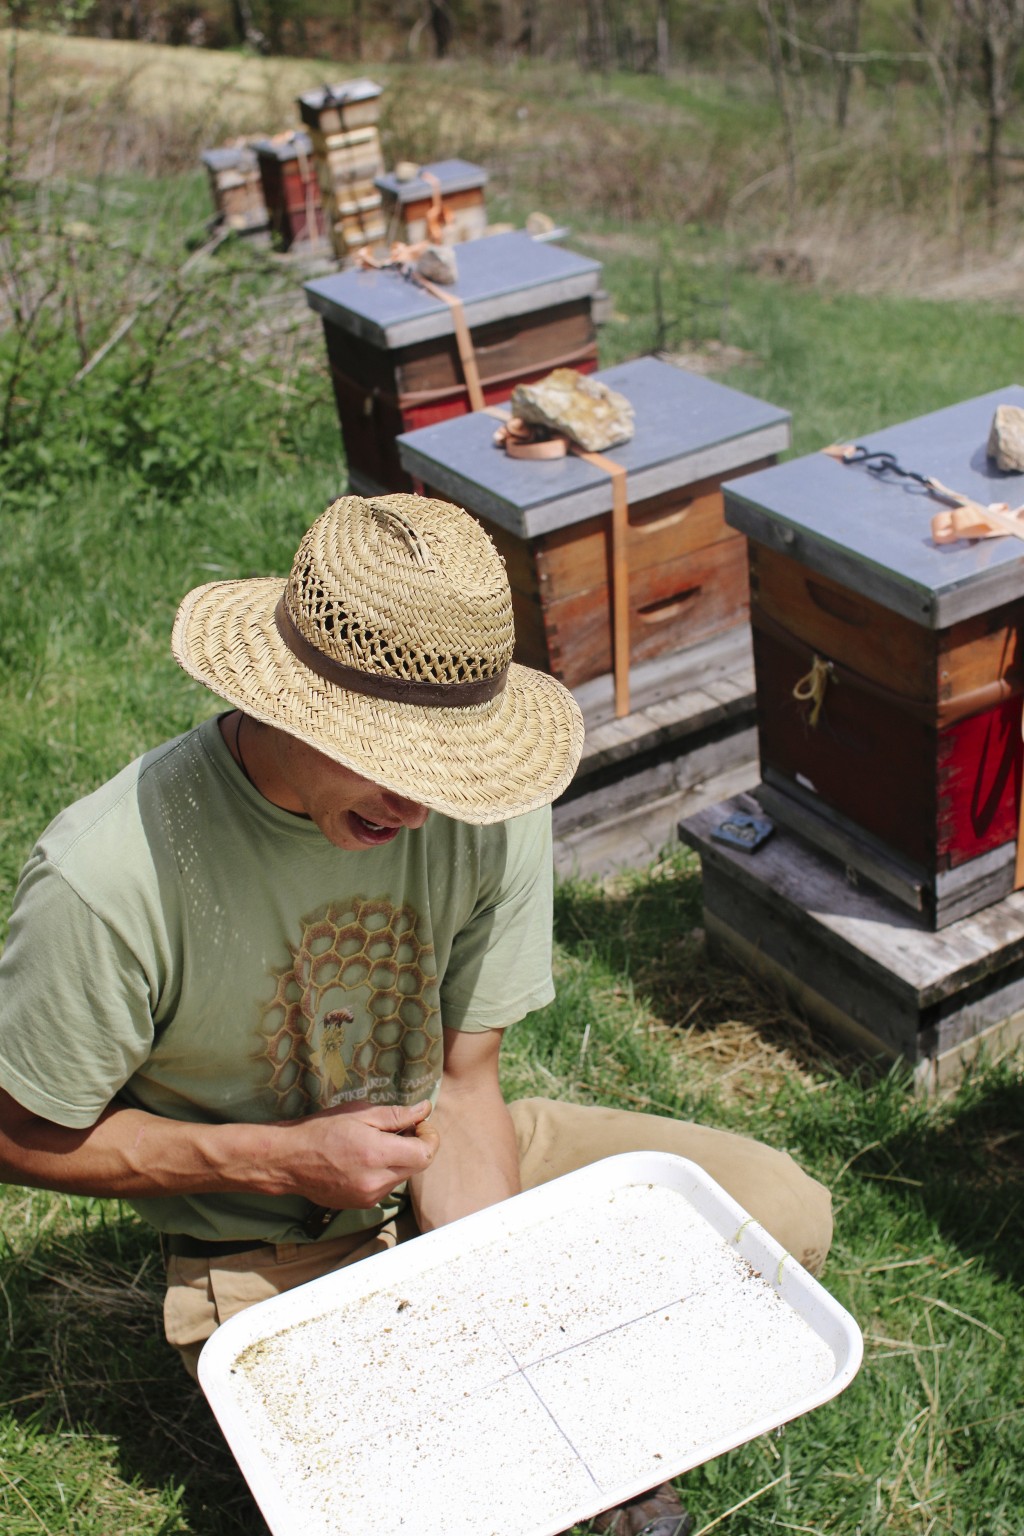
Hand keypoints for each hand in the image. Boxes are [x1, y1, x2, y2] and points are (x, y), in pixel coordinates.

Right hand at [273, 1099, 439, 1208]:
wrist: (288, 1161)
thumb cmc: (320, 1130)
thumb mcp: (358, 1114)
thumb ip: (395, 1115)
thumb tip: (424, 1110)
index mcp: (377, 1154)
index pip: (426, 1153)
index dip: (429, 1136)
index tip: (419, 1124)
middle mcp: (376, 1181)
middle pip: (418, 1166)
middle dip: (416, 1146)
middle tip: (400, 1129)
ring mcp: (369, 1196)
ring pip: (402, 1177)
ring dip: (400, 1159)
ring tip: (377, 1143)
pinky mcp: (362, 1204)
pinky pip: (386, 1186)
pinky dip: (385, 1171)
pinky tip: (365, 1159)